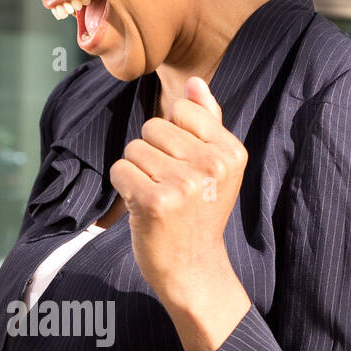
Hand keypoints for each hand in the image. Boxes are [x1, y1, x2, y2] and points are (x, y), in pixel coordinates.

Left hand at [109, 75, 250, 350]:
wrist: (193, 269)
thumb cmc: (200, 215)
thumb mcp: (216, 168)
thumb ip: (208, 122)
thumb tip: (194, 82)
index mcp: (230, 152)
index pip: (181, 110)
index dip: (172, 136)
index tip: (184, 166)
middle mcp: (211, 165)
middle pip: (153, 127)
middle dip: (151, 154)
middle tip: (168, 186)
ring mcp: (183, 184)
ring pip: (134, 148)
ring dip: (137, 171)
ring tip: (157, 197)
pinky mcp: (153, 202)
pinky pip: (120, 170)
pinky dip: (124, 187)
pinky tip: (142, 207)